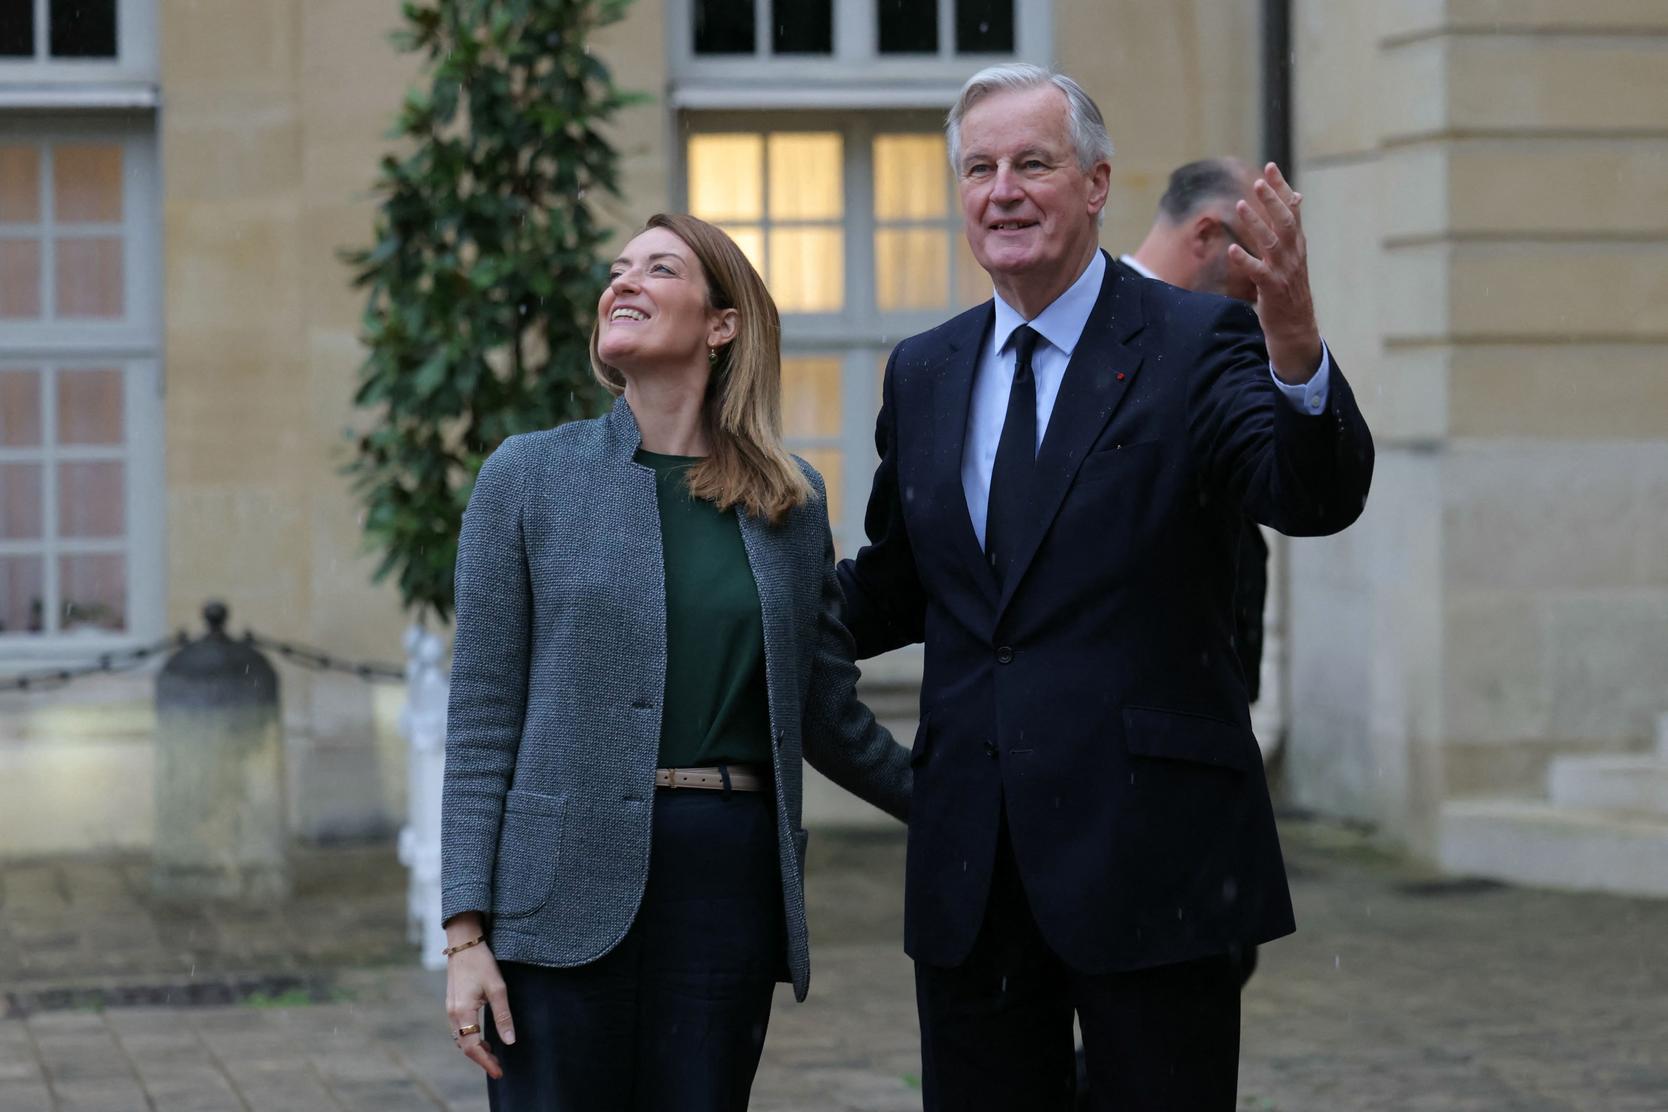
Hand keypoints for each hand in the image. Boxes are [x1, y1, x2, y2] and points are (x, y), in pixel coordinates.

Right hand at [446, 935, 514, 1079]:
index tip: (499, 1072)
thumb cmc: (481, 962)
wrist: (463, 943)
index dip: (486, 1062)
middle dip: (481, 1059)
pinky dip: (471, 1038)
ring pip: (461, 1038)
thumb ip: (503, 1016)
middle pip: (465, 1046)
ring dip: (476, 1049)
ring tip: (493, 1055)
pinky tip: (483, 1037)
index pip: (473, 1047)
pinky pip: (459, 1029)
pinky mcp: (452, 1004)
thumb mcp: (497, 988)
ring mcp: (450, 1009)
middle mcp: (452, 1014)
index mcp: (462, 1012)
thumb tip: (509, 1041)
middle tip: (498, 1068)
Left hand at [1227, 162, 1322, 382]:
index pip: (1292, 210)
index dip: (1281, 189)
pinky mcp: (1272, 289)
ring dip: (1256, 224)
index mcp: (1297, 245)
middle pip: (1285, 222)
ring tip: (1241, 205)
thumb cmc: (1289, 289)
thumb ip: (1290, 227)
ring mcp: (1284, 271)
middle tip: (1258, 182)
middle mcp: (1293, 255)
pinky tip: (1232, 249)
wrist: (1295, 327)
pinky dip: (1245, 260)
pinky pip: (1258, 272)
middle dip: (1272, 201)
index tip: (1270, 167)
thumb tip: (1295, 197)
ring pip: (1272, 243)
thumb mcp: (1293, 255)